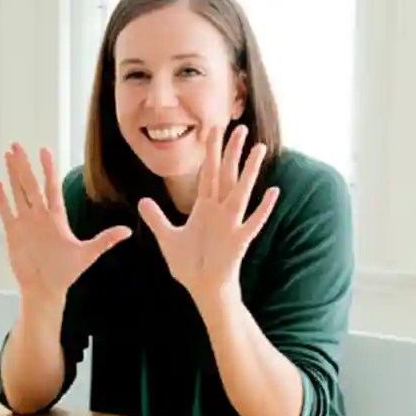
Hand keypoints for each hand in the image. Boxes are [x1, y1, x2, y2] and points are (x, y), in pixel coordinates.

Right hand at [0, 143, 130, 303]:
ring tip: (7, 157)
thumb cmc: (65, 273)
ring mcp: (26, 223)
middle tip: (17, 145)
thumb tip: (127, 231)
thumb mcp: (87, 254)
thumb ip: (105, 240)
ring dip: (12, 175)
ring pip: (18, 192)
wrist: (45, 288)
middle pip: (30, 184)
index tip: (45, 150)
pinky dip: (2, 198)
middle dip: (24, 164)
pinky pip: (6, 211)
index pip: (51, 186)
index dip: (48, 169)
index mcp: (56, 217)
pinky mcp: (14, 233)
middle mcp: (39, 216)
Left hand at [137, 126, 278, 301]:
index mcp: (204, 207)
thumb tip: (142, 201)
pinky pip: (253, 222)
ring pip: (242, 191)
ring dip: (250, 171)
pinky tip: (273, 192)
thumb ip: (156, 218)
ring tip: (259, 148)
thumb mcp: (167, 237)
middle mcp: (220, 210)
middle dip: (232, 151)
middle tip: (240, 127)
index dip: (211, 152)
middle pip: (227, 174)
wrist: (201, 289)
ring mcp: (231, 224)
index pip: (208, 172)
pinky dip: (263, 208)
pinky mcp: (239, 241)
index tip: (213, 129)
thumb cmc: (189, 264)